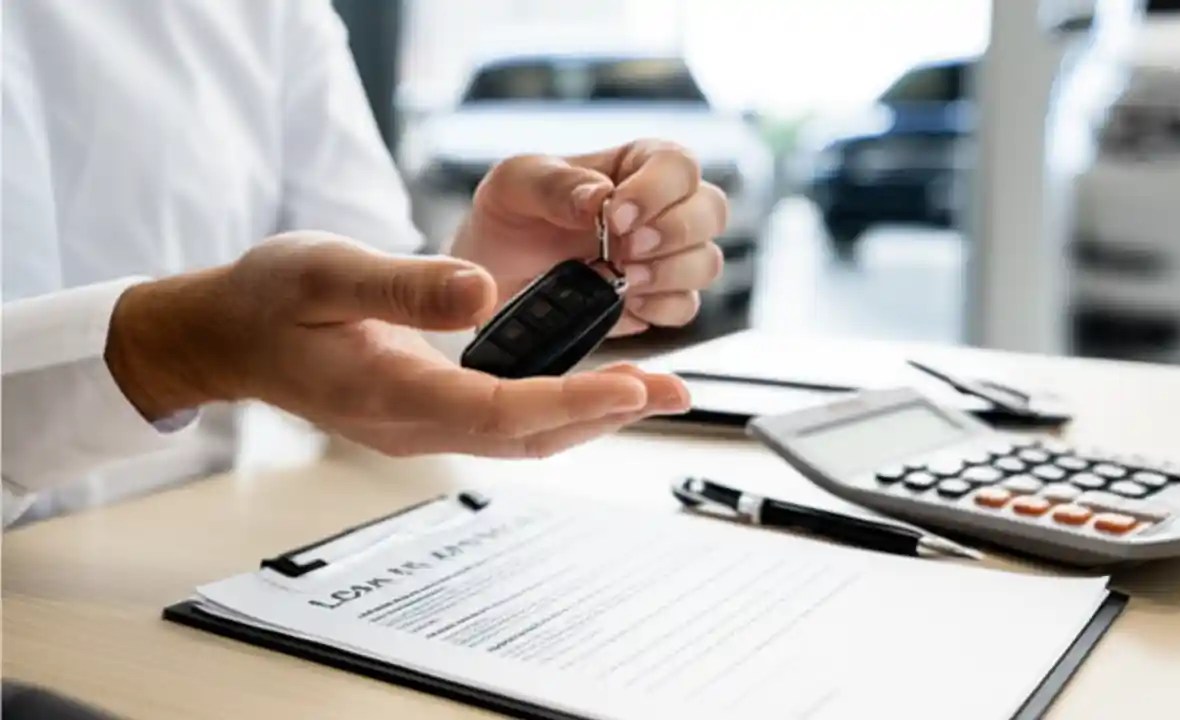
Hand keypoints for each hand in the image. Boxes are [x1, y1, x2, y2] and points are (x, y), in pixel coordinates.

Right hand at [105, 233, 690, 457]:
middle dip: (605, 415)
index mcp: (390, 392)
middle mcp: (412, 426)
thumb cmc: (268, 299)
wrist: (228, 336)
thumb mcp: (324, 271)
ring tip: (653, 391)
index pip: (498, 409)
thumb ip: (401, 285)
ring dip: (590, 417)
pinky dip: (557, 410)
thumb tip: (482, 290)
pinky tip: (591, 387)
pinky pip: (505, 425)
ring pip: (522, 438)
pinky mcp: (426, 416)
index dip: (570, 401)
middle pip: (526, 435)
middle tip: (675, 391)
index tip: (632, 384)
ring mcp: (420, 429)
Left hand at [451, 139, 728, 335]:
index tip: (616, 217)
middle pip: (711, 211)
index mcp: (636, 165)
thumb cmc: (508, 216)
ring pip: (706, 262)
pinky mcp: (656, 302)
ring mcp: (664, 257)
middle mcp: (662, 207)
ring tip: (617, 277)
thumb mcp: (515, 184)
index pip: (679, 165)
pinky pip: (685, 307)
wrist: (490, 277)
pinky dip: (659, 309)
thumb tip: (601, 197)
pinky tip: (623, 302)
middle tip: (622, 252)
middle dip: (672, 234)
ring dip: (666, 274)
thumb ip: (556, 184)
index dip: (658, 191)